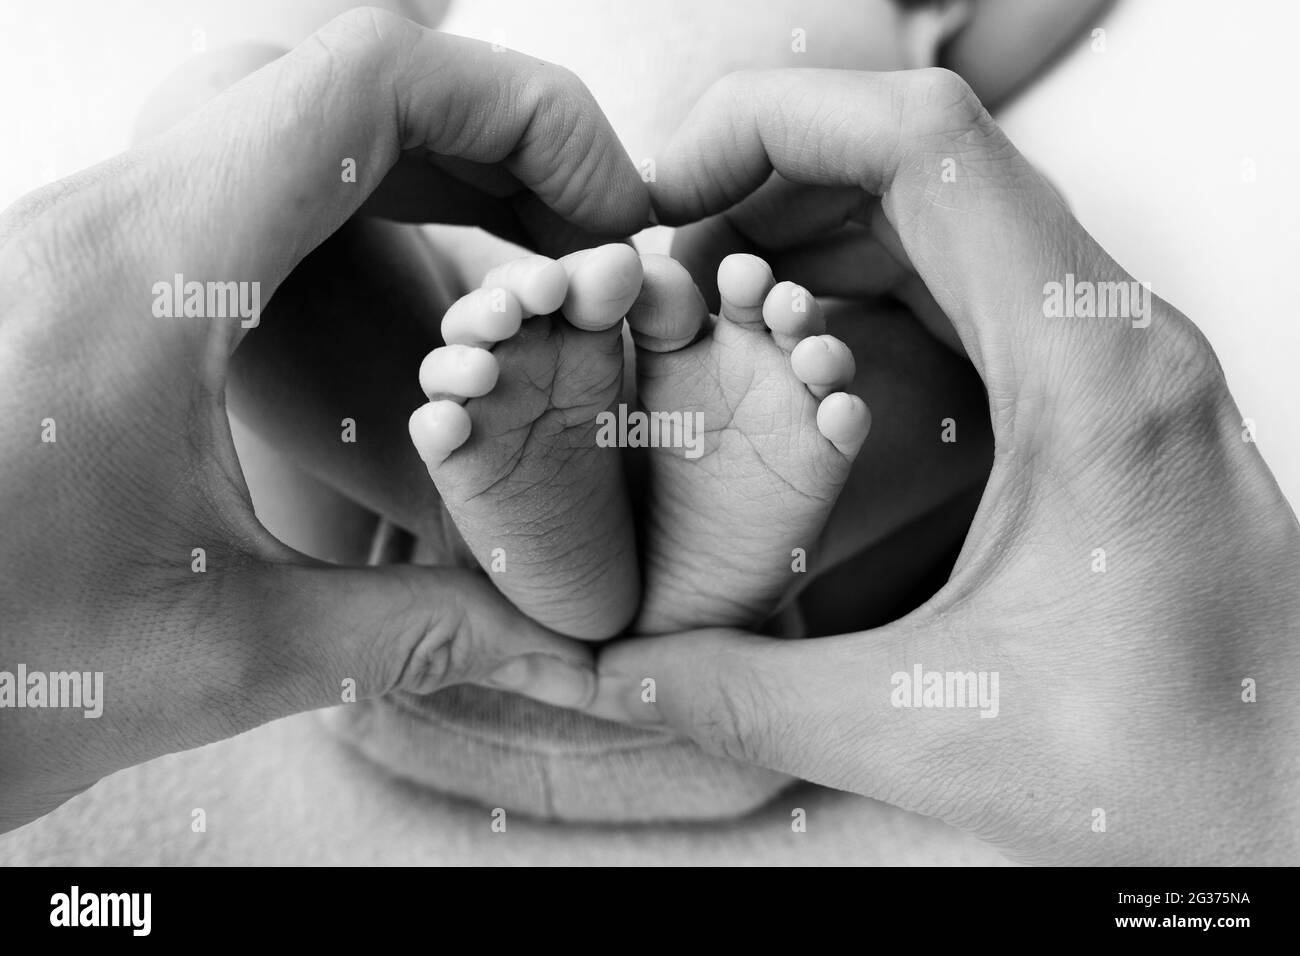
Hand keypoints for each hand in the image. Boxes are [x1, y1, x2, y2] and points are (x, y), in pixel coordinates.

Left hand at [0, 8, 649, 831]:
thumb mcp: (218, 657)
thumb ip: (412, 634)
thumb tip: (553, 638)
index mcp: (149, 272)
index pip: (365, 79)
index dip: (523, 111)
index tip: (605, 211)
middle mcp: (111, 218)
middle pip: (343, 79)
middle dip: (501, 143)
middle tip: (587, 248)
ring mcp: (90, 236)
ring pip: (291, 121)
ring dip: (431, 173)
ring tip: (522, 270)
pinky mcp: (85, 277)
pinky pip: (243, 183)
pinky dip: (360, 211)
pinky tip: (408, 301)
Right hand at [587, 68, 1299, 863]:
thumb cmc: (1179, 763)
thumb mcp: (937, 734)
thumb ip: (752, 698)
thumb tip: (622, 671)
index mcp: (1085, 373)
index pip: (925, 142)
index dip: (776, 123)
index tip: (670, 190)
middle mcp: (1110, 334)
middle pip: (926, 155)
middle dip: (774, 178)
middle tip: (673, 258)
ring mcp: (1113, 354)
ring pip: (951, 210)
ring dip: (822, 226)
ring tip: (719, 293)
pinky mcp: (1100, 393)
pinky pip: (971, 282)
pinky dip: (871, 282)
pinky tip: (805, 348)